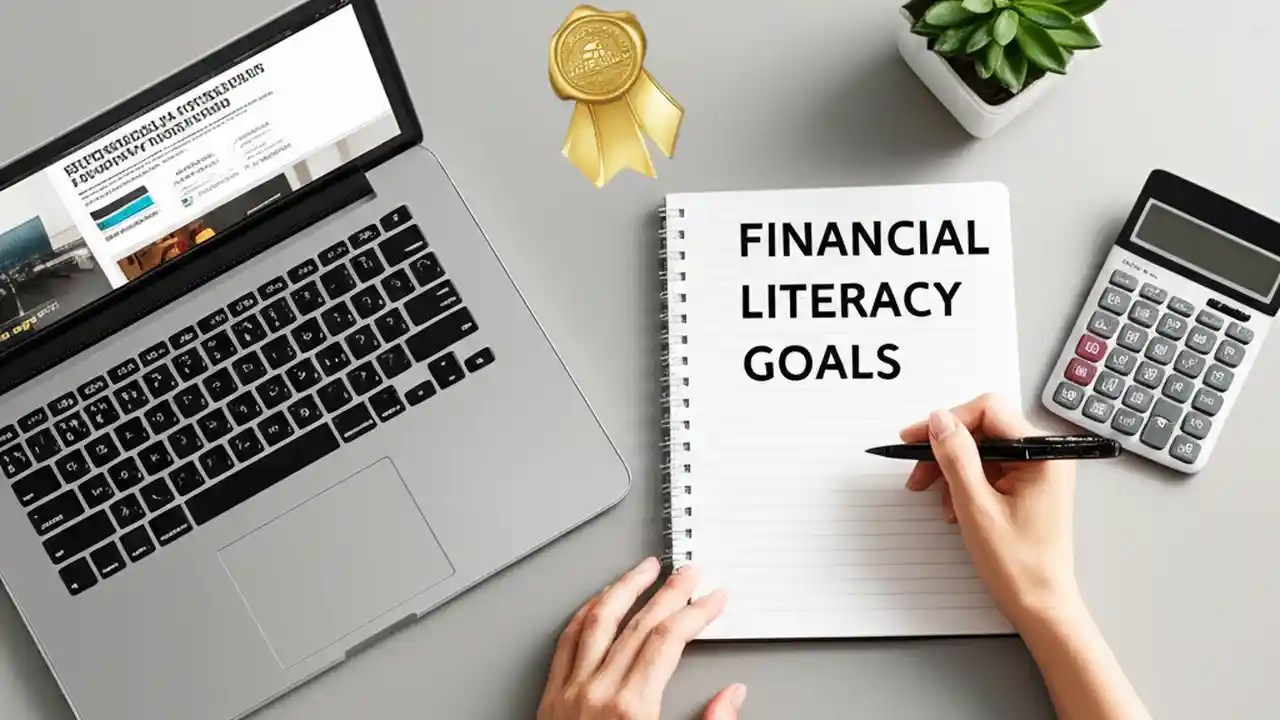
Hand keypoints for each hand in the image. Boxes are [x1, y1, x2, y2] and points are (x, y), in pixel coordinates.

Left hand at [537, 557, 744, 719]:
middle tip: (691, 573)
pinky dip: (586, 614)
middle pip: (639, 622)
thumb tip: (731, 698)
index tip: (716, 599)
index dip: (697, 612)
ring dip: (624, 588)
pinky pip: (567, 642)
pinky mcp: (548, 700)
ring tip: (644, 570)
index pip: (669, 639)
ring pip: (598, 620)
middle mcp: (597, 692)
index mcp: (632, 709)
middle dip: (671, 592)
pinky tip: (598, 603)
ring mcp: (569, 693)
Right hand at [899, 394, 1079, 627]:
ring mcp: (1037, 470)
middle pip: (983, 428)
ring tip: (937, 498)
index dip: (947, 421)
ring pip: (981, 449)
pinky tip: (954, 506)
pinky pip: (988, 468)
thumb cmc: (1019, 565)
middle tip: (917, 471)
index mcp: (1043, 454)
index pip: (988, 411)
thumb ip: (956, 457)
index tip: (917, 438)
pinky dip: (964, 482)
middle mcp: (1045, 455)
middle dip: (946, 449)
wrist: (1040, 604)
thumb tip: (938, 420)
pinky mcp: (1027, 484)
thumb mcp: (976, 506)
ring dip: (952, 469)